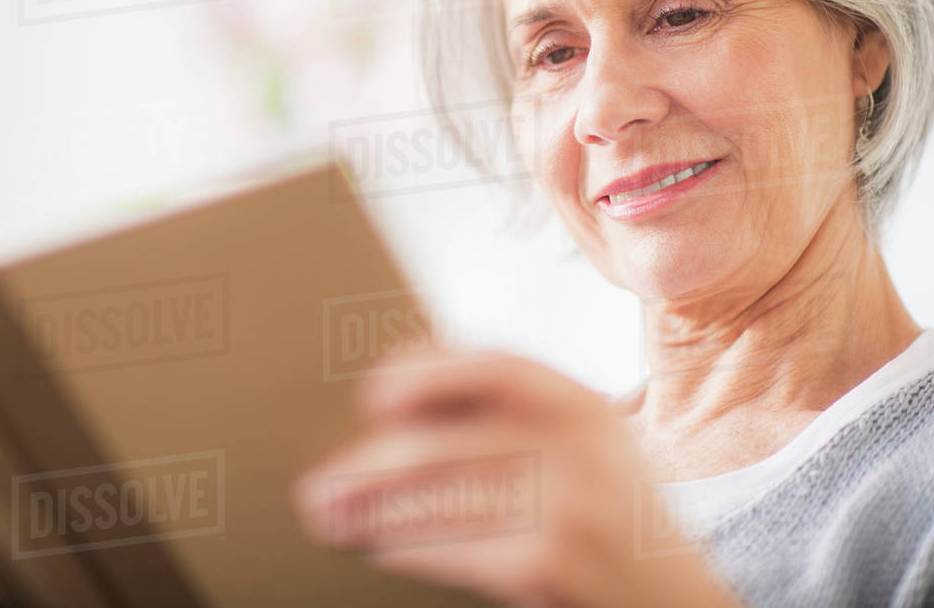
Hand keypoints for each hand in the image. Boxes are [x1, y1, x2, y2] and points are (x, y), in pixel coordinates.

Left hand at [292, 347, 739, 606]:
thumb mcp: (587, 454)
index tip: (372, 391)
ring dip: (374, 506)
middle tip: (321, 482)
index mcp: (586, 408)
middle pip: (455, 439)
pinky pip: (455, 548)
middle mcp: (585, 450)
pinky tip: (377, 545)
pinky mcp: (551, 567)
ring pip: (444, 495)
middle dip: (377, 461)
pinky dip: (405, 545)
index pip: (499, 367)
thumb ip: (517, 415)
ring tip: (330, 515)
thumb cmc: (612, 526)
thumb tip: (404, 377)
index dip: (428, 372)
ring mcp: (572, 509)